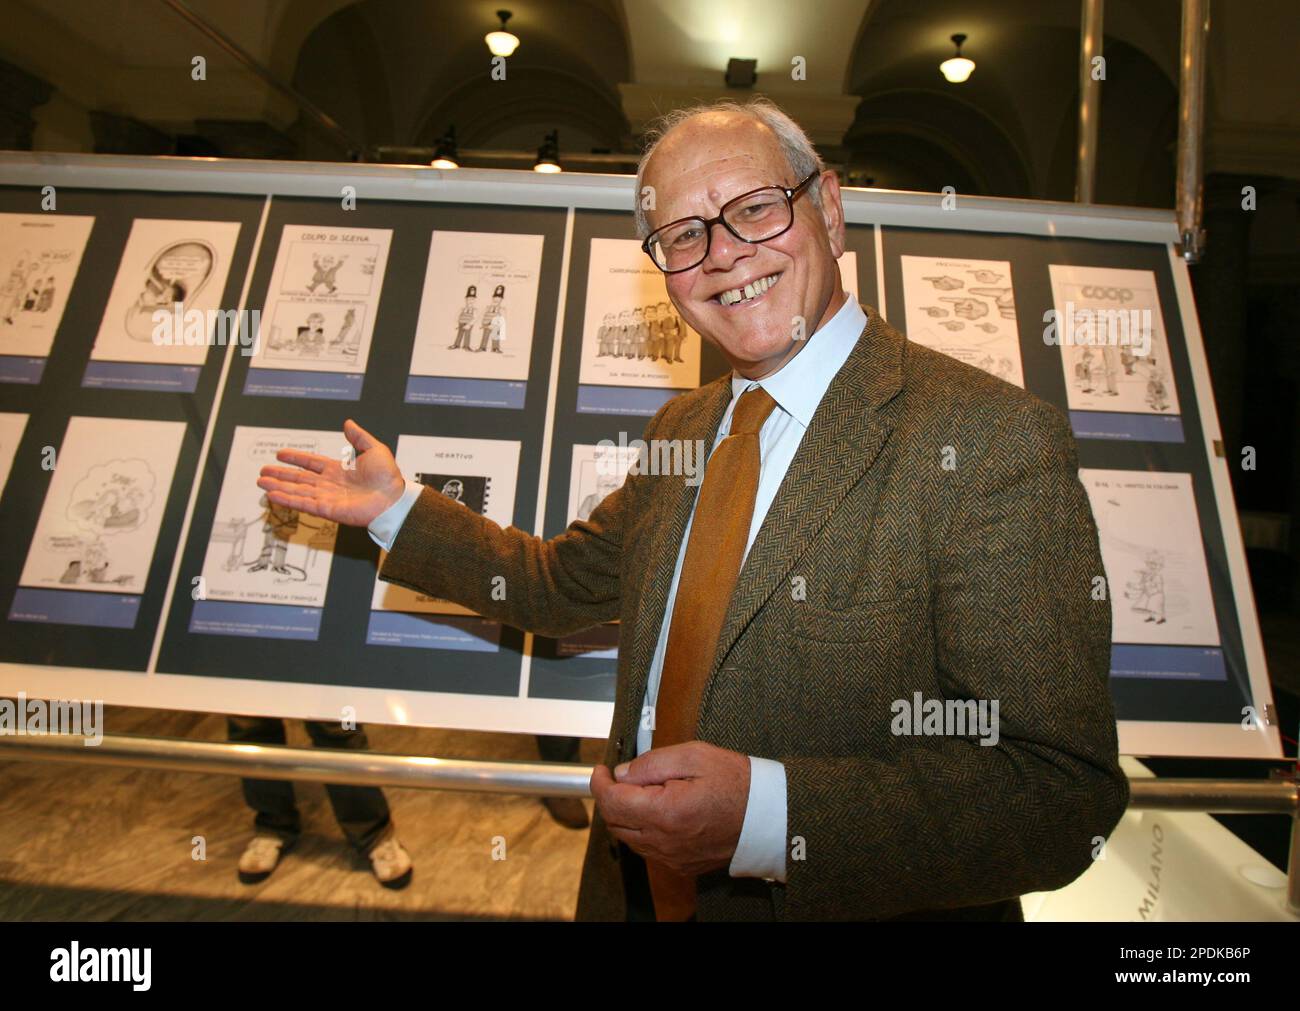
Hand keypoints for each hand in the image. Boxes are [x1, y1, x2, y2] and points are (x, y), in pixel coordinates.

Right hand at [256, 418, 404, 527]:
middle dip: (280, 475)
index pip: (311, 463)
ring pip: (297, 491)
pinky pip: (303, 504)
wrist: (394, 498)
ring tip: (261, 482)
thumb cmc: (389, 477)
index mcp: (339, 470)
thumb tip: (348, 422)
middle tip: (262, 472)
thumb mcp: (374, 449)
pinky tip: (273, 495)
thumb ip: (358, 437)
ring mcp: (327, 498)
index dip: (296, 458)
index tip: (279, 454)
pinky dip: (287, 500)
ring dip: (278, 487)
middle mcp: (330, 484)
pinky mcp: (327, 510)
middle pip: (299, 478)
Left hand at [589, 741, 749, 876]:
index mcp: (665, 812)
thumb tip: (622, 773)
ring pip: (628, 838)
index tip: (602, 770)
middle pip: (614, 822)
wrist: (768, 817)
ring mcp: (672, 857)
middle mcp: (664, 841)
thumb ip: (651, 763)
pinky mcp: (681, 865)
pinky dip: (642, 830)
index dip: (599, 783)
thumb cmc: (736, 783)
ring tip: (647, 792)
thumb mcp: (693, 756)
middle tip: (624, 777)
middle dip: (611, 797)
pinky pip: (648, 849)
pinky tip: (659, 811)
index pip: (611, 801)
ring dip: (626, 815)